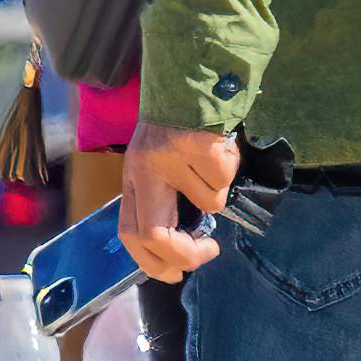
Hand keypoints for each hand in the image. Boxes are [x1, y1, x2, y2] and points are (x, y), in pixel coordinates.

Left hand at [119, 126, 243, 288]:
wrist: (189, 85)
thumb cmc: (177, 134)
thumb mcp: (158, 169)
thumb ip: (165, 203)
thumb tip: (185, 249)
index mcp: (134, 179)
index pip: (130, 234)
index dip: (152, 264)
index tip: (175, 274)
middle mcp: (144, 170)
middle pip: (154, 235)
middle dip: (186, 255)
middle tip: (209, 249)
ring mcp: (168, 159)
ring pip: (209, 204)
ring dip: (218, 191)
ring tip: (210, 165)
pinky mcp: (196, 147)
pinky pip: (224, 181)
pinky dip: (229, 171)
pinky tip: (218, 150)